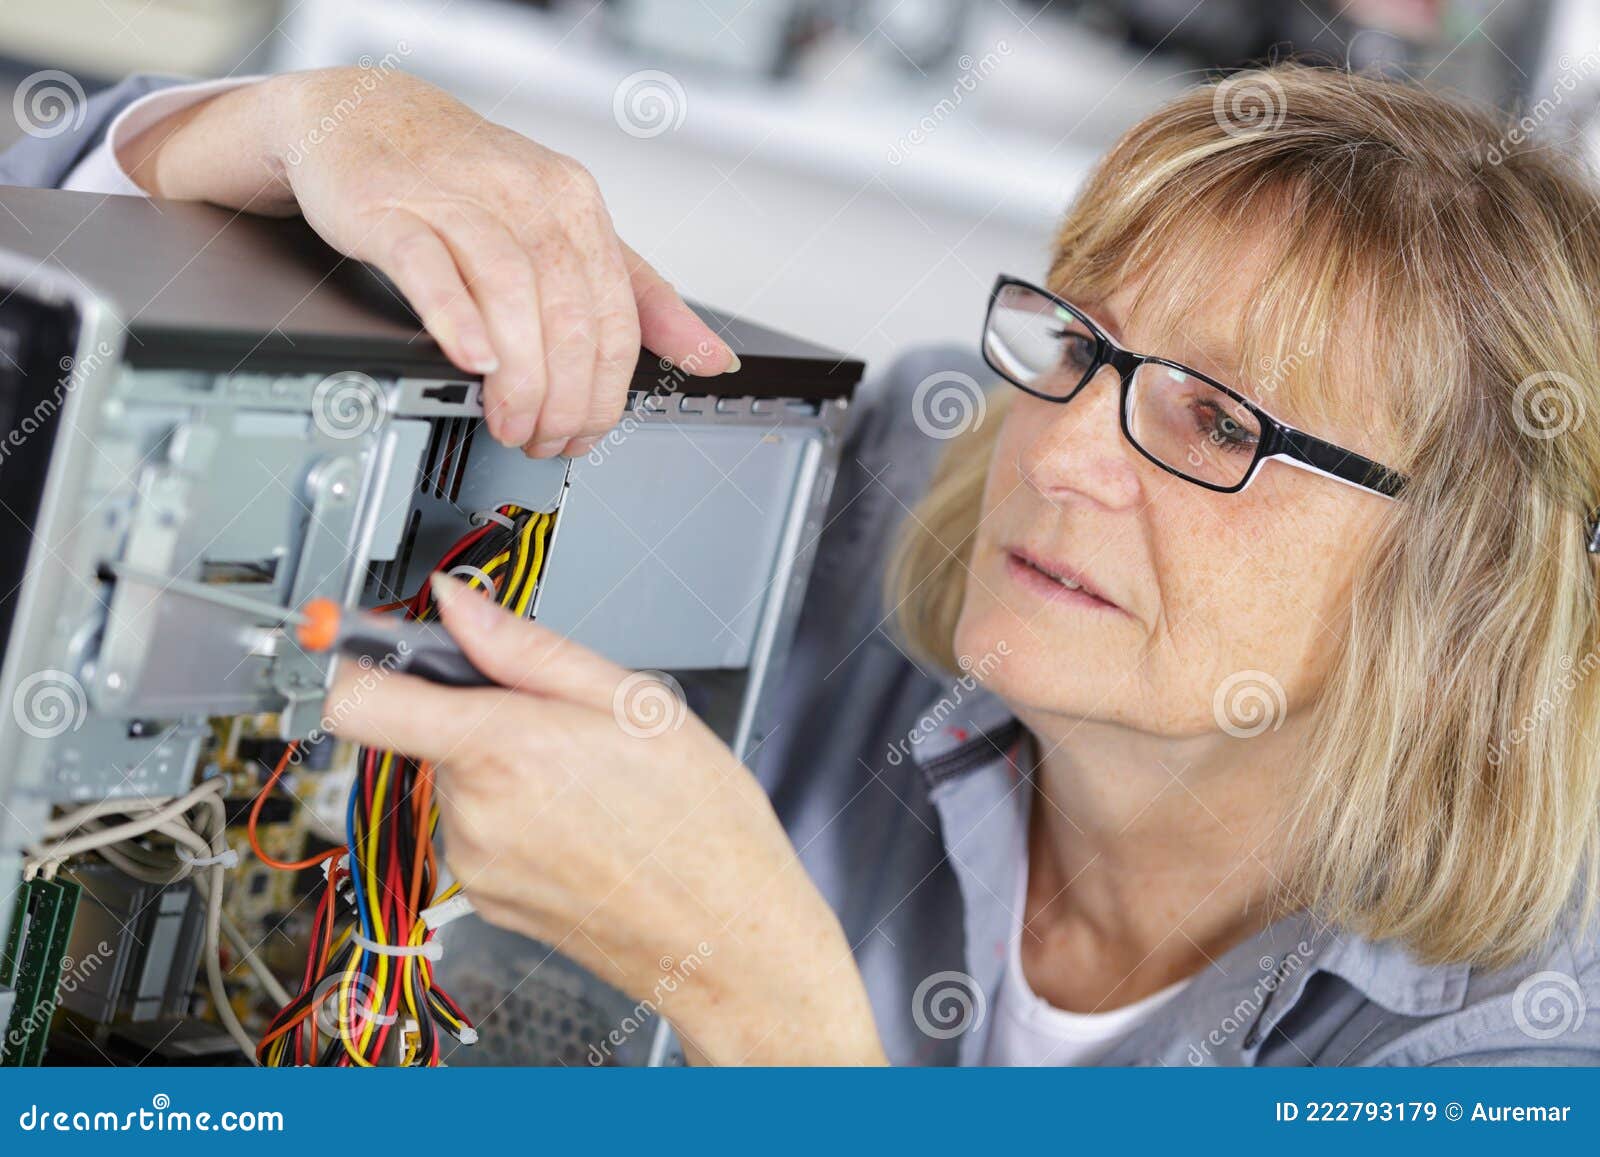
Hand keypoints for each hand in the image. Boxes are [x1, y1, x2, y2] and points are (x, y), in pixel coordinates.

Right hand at [119, 68, 738, 456]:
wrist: (362, 116)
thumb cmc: (466, 180)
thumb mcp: (568, 228)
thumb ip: (641, 297)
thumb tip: (714, 357)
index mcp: (574, 204)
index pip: (614, 314)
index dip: (607, 389)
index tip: (589, 432)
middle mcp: (524, 195)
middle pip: (568, 311)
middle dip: (564, 394)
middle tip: (547, 438)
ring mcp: (457, 198)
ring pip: (509, 292)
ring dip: (519, 374)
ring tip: (511, 421)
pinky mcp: (391, 207)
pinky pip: (430, 264)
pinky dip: (455, 317)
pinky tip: (470, 360)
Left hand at [324, 574, 885, 1065]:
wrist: (727, 935)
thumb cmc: (700, 823)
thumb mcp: (634, 701)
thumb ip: (527, 647)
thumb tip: (459, 605)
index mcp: (503, 749)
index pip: (361, 702)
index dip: (354, 661)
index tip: (361, 641)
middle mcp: (473, 813)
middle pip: (426, 733)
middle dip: (483, 715)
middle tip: (562, 723)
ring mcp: (475, 864)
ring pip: (458, 784)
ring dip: (506, 770)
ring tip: (591, 783)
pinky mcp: (487, 901)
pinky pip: (479, 833)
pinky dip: (517, 818)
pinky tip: (583, 825)